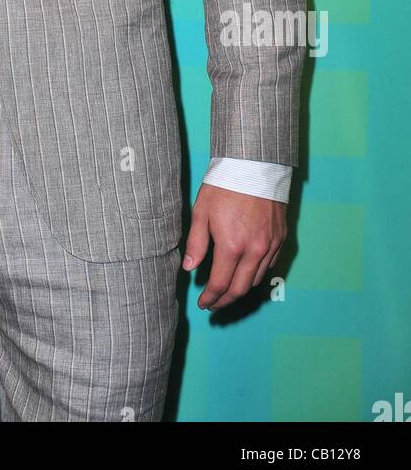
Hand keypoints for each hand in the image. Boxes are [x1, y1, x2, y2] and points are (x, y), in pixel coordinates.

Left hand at [181, 184, 286, 310]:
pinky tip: (247, 272)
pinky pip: (270, 265)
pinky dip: (257, 274)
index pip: (220, 284)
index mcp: (232, 246)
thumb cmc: (224, 186)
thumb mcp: (201, 212)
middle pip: (240, 289)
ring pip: (256, 279)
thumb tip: (189, 267)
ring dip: (241, 289)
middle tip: (214, 304)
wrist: (254, 165)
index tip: (203, 303)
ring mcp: (271, 245)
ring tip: (228, 290)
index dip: (210, 297)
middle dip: (225, 301)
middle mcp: (255, 250)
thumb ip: (196, 243)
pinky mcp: (281, 238)